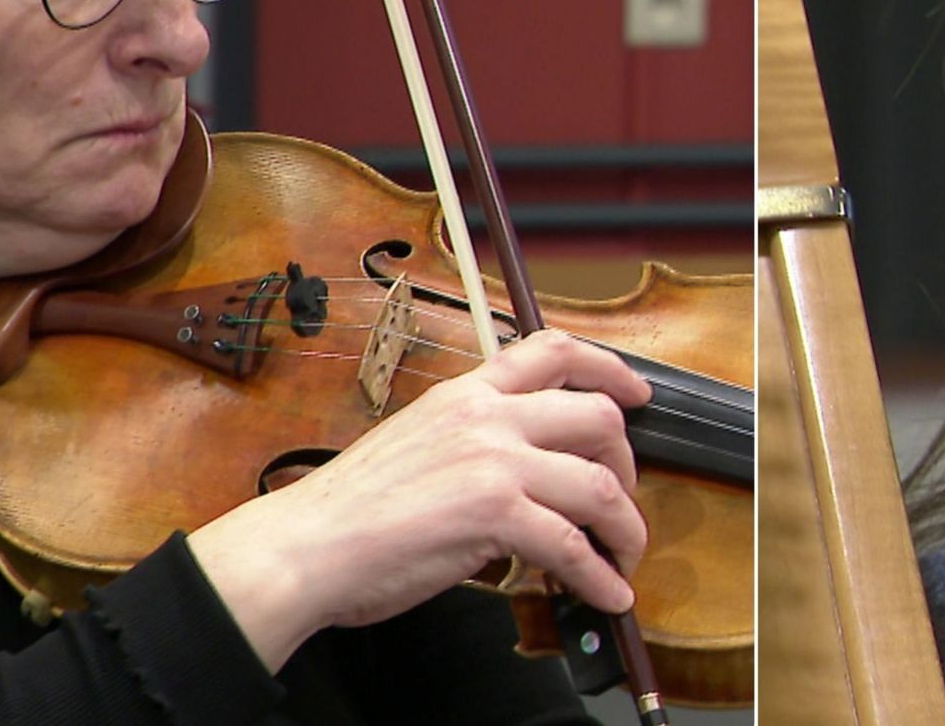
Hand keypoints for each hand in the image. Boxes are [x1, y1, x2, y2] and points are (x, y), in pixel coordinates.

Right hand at [186, 329, 651, 671]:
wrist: (307, 545)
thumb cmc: (352, 509)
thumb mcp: (418, 441)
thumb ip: (474, 441)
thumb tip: (523, 472)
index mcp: (467, 394)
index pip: (553, 351)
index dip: (610, 369)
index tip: (637, 394)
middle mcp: (487, 417)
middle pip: (598, 418)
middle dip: (627, 465)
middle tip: (622, 500)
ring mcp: (494, 462)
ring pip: (599, 484)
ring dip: (627, 528)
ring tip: (624, 557)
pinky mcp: (494, 513)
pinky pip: (574, 545)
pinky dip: (601, 576)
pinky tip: (606, 593)